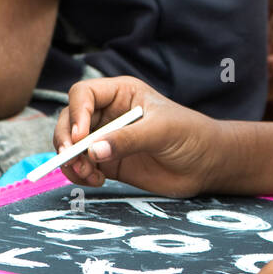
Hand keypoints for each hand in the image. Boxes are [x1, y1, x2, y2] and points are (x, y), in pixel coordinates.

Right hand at [53, 76, 224, 195]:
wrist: (207, 164)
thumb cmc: (190, 135)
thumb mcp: (162, 131)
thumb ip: (128, 140)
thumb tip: (93, 151)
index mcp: (121, 93)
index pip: (84, 94)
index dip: (76, 113)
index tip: (80, 137)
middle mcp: (108, 113)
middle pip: (69, 120)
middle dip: (65, 140)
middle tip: (72, 158)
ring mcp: (106, 138)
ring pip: (72, 146)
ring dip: (71, 161)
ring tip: (88, 175)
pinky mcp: (108, 162)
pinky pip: (82, 167)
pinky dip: (80, 175)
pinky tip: (96, 181)